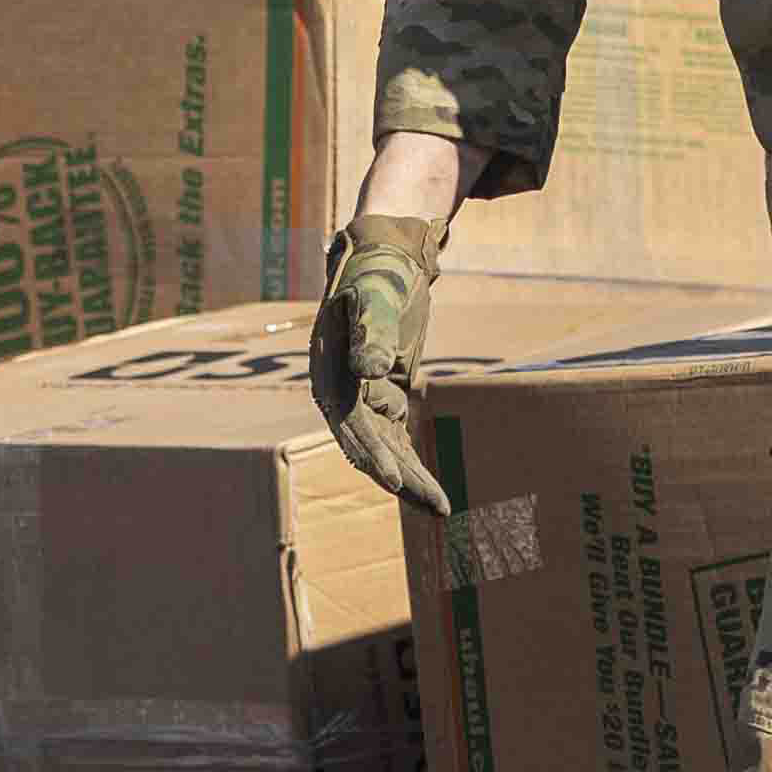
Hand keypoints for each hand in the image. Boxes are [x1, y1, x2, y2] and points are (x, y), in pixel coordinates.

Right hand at [311, 210, 452, 512]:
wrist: (384, 260)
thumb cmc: (375, 273)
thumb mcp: (373, 296)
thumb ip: (371, 331)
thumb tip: (370, 368)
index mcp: (329, 373)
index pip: (349, 424)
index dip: (371, 453)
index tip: (396, 479)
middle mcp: (340, 395)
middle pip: (368, 447)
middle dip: (400, 478)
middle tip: (435, 507)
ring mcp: (362, 401)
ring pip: (385, 451)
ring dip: (411, 480)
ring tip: (441, 511)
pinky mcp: (383, 402)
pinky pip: (397, 442)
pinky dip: (414, 465)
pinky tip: (434, 492)